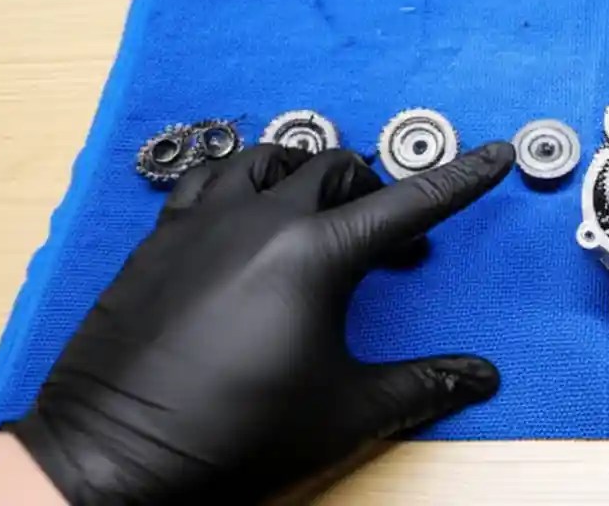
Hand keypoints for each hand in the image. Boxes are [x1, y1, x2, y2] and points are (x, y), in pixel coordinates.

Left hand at [6, 142, 514, 503]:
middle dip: (376, 194)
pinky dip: (244, 182)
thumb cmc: (235, 434)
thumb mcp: (344, 413)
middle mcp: (260, 221)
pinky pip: (210, 179)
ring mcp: (203, 222)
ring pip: (270, 160)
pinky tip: (247, 219)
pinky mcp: (160, 238)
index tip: (493, 155)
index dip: (459, 181)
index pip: (407, 204)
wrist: (115, 453)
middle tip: (390, 245)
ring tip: (320, 216)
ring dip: (307, 177)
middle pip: (337, 171)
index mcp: (314, 256)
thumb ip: (421, 385)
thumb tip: (481, 377)